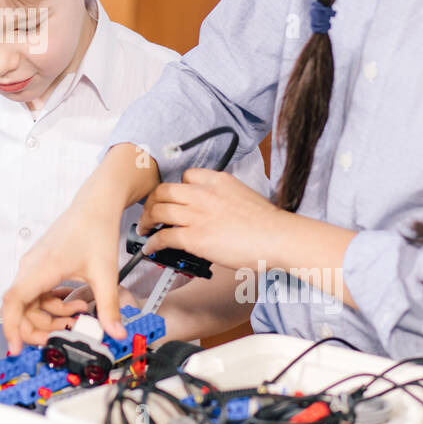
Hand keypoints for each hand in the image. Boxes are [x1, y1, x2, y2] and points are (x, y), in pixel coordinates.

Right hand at [1, 196, 129, 352]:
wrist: (96, 204)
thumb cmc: (95, 228)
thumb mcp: (105, 272)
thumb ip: (109, 306)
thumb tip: (115, 332)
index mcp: (42, 267)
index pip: (14, 301)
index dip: (11, 327)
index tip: (16, 347)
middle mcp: (31, 267)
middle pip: (22, 309)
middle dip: (41, 328)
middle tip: (64, 335)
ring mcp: (34, 266)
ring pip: (32, 304)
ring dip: (53, 316)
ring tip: (80, 315)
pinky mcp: (40, 266)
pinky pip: (39, 294)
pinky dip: (54, 304)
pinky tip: (75, 303)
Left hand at [139, 167, 287, 272]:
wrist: (278, 237)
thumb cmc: (268, 224)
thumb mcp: (243, 196)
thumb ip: (223, 198)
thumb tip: (212, 213)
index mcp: (218, 181)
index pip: (186, 176)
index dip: (175, 188)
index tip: (171, 197)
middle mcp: (203, 194)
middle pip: (164, 191)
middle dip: (152, 202)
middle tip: (150, 212)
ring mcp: (197, 214)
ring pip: (158, 211)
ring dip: (146, 221)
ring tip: (144, 228)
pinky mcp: (195, 237)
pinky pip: (164, 237)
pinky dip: (153, 242)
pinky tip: (151, 247)